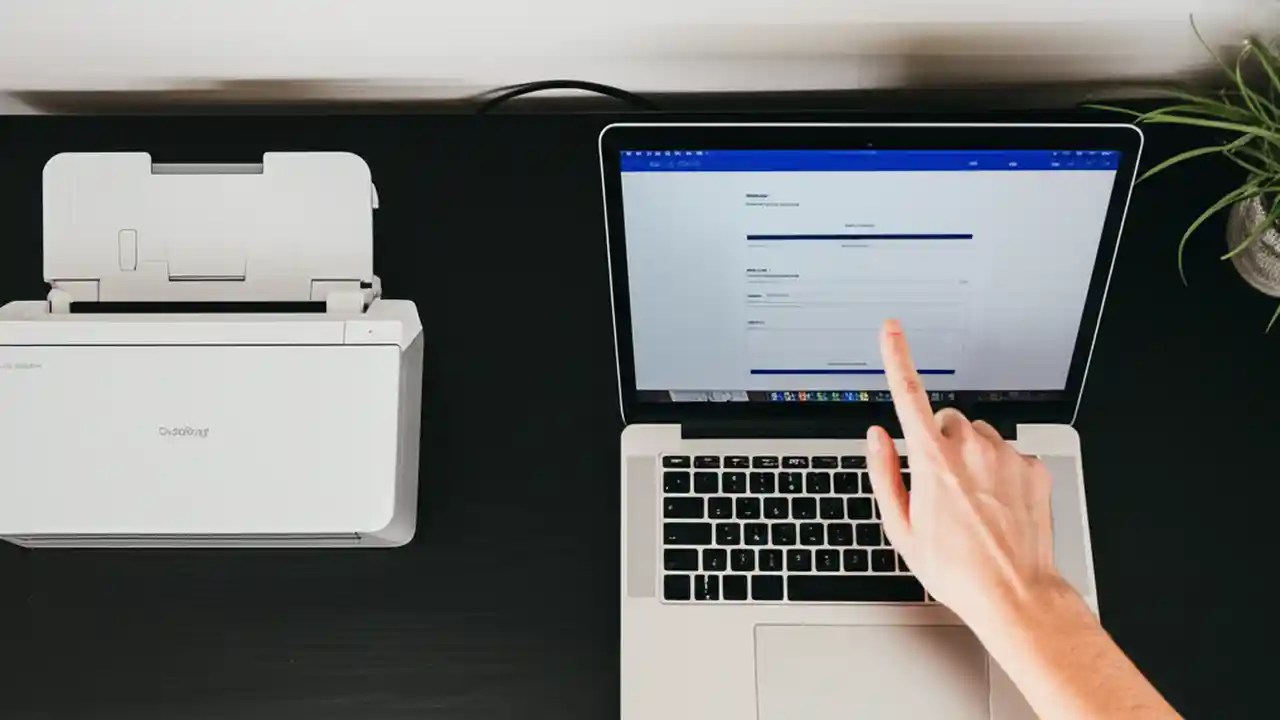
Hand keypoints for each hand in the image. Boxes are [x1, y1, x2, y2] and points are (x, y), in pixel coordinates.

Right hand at [866, 319, 1067, 628]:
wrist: (1014, 594)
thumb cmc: (955, 569)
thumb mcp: (901, 528)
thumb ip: (883, 473)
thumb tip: (876, 438)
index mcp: (933, 462)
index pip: (908, 396)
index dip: (897, 357)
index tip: (892, 331)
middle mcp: (972, 450)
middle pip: (946, 420)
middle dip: (938, 441)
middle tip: (939, 485)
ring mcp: (1007, 457)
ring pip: (979, 436)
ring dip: (970, 456)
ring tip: (971, 502)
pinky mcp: (1033, 467)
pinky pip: (1008, 454)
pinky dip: (999, 472)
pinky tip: (996, 507)